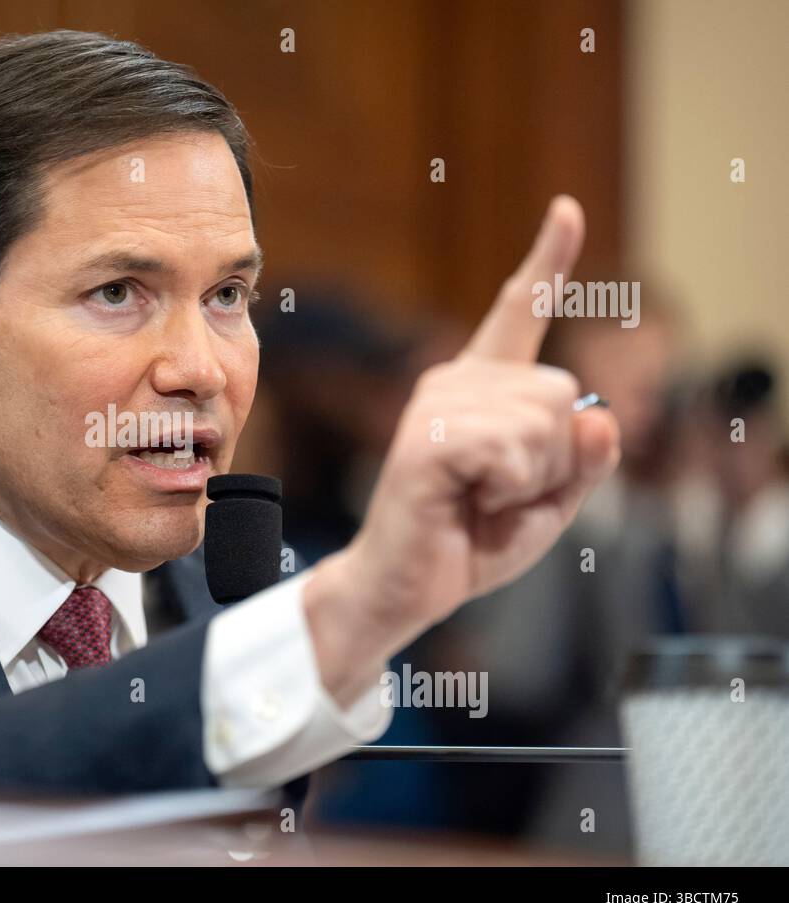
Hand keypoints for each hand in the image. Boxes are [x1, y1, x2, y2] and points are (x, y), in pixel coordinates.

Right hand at [305, 196, 620, 705]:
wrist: (404, 587)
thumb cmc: (467, 541)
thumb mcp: (549, 502)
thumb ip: (584, 461)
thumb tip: (604, 415)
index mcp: (481, 389)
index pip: (519, 314)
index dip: (547, 262)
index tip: (566, 209)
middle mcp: (455, 381)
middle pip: (563, 390)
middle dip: (556, 456)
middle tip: (502, 492)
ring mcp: (435, 405)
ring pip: (543, 421)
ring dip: (531, 477)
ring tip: (481, 497)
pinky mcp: (425, 438)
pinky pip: (508, 448)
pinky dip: (507, 487)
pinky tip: (468, 500)